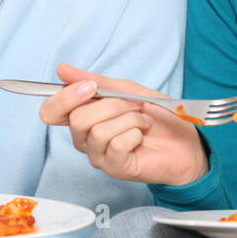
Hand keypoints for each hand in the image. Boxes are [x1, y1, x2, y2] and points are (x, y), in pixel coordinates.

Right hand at [38, 62, 208, 186]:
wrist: (184, 140)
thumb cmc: (156, 116)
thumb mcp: (126, 89)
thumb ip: (94, 80)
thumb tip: (62, 69)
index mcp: (83, 117)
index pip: (52, 111)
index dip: (65, 97)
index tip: (90, 87)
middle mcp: (85, 138)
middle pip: (77, 119)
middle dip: (112, 105)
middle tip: (133, 105)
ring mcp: (99, 156)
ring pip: (98, 131)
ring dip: (128, 119)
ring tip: (142, 121)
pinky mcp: (115, 168)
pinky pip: (116, 145)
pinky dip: (134, 133)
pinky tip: (142, 135)